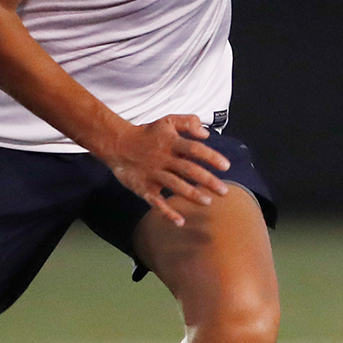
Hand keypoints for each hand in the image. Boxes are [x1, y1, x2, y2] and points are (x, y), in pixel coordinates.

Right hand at [102, 115, 230, 226]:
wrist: (116, 144)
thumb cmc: (147, 134)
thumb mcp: (167, 121)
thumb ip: (188, 122)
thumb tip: (206, 133)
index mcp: (171, 142)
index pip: (194, 149)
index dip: (211, 157)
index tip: (226, 166)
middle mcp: (163, 158)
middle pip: (188, 169)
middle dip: (207, 180)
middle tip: (223, 191)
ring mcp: (153, 174)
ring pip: (174, 185)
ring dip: (191, 194)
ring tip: (207, 202)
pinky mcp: (143, 187)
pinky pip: (156, 201)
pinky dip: (167, 212)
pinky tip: (180, 221)